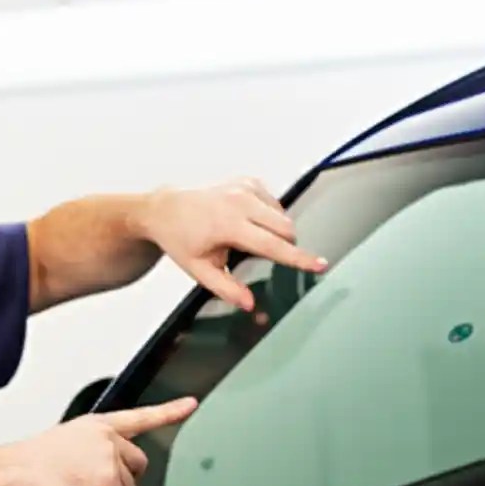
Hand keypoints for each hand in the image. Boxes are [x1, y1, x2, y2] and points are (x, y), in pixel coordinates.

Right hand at [0, 396, 197, 485]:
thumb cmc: (28, 463)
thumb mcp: (64, 444)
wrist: (11, 474)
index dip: (169, 411)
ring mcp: (109, 460)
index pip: (140, 416)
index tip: (190, 404)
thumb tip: (98, 477)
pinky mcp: (108, 483)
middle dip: (123, 483)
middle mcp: (107, 438)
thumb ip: (90, 453)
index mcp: (96, 425)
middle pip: (138, 465)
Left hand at [137, 178, 327, 310]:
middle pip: (286, 229)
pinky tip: (245, 222)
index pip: (273, 245)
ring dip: (274, 231)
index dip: (299, 258)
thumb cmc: (180, 239)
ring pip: (283, 216)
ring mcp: (245, 188)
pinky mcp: (248, 181)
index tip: (320, 264)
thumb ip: (226, 289)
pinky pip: (274, 204)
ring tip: (243, 237)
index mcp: (228, 224)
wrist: (164, 210)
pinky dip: (267, 216)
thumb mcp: (198, 270)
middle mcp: (239, 201)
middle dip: (283, 246)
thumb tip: (249, 304)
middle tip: (256, 254)